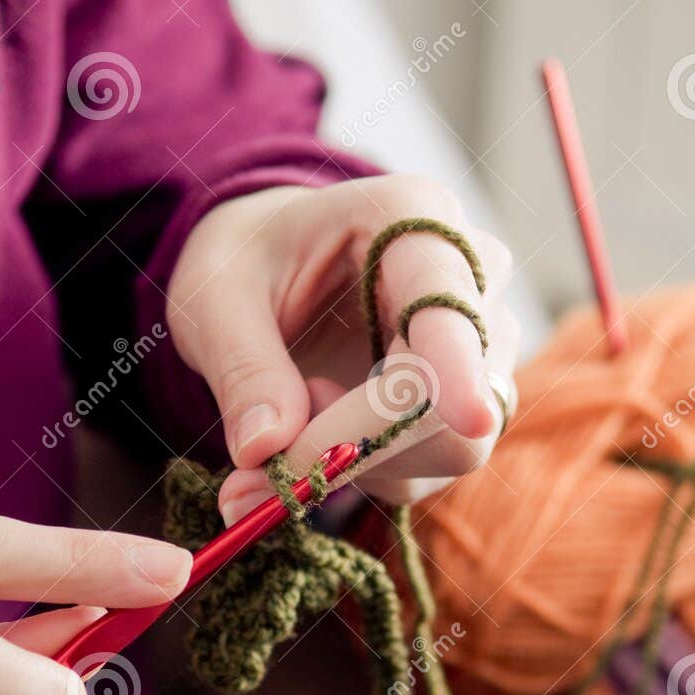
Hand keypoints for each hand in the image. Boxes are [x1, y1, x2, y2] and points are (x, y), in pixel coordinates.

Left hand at [165, 176, 520, 522]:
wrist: (273, 265)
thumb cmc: (249, 260)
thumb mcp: (216, 297)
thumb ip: (242, 368)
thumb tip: (264, 450)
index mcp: (411, 218)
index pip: (448, 302)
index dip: (459, 364)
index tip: (468, 418)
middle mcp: (470, 278)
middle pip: (454, 397)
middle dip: (356, 442)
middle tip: (262, 457)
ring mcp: (479, 347)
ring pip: (445, 445)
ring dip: (349, 463)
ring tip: (280, 422)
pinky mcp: (465, 406)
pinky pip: (422, 469)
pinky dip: (355, 476)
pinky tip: (309, 437)